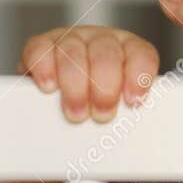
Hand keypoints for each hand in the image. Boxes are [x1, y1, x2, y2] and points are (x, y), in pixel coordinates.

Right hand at [17, 26, 159, 121]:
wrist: (59, 103)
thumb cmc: (95, 105)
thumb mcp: (117, 108)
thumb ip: (126, 115)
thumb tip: (133, 142)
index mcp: (128, 52)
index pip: (142, 55)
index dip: (139, 77)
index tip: (133, 101)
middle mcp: (101, 41)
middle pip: (106, 55)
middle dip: (104, 88)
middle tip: (101, 115)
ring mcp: (71, 40)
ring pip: (73, 52)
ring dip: (74, 85)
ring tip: (75, 112)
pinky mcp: (42, 45)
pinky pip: (40, 49)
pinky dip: (43, 68)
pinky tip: (49, 87)